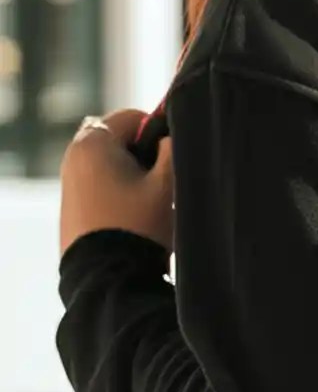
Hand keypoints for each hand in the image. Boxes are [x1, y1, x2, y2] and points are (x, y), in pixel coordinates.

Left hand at [60, 110, 173, 254]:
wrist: (107, 275)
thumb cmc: (139, 224)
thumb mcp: (167, 183)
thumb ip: (173, 150)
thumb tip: (170, 138)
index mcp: (93, 143)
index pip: (133, 117)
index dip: (159, 131)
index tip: (172, 158)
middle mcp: (73, 156)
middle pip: (120, 139)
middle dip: (144, 153)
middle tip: (163, 181)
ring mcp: (69, 182)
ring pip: (112, 163)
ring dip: (134, 173)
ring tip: (152, 202)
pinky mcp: (71, 205)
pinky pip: (100, 184)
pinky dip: (119, 190)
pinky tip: (135, 216)